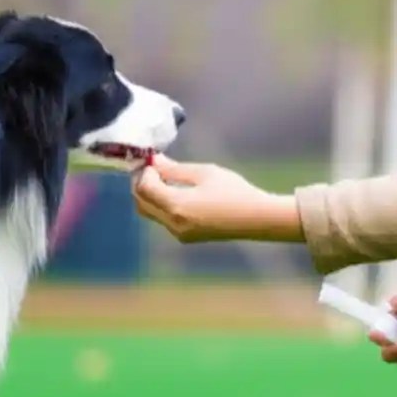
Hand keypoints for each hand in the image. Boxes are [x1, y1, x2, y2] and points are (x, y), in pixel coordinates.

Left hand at [132, 155, 302, 242]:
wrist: (256, 219)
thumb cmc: (233, 191)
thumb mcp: (204, 173)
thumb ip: (174, 168)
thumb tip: (153, 161)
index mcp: (176, 206)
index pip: (144, 188)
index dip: (144, 172)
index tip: (153, 159)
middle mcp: (172, 223)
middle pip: (141, 203)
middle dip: (141, 184)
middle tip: (152, 167)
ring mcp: (178, 233)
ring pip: (150, 212)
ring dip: (150, 195)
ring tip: (163, 177)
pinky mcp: (185, 237)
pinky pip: (163, 219)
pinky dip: (161, 204)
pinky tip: (174, 191)